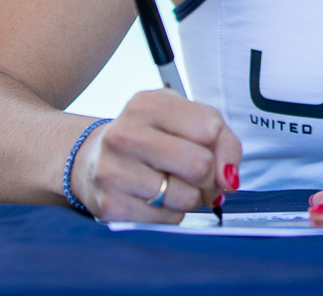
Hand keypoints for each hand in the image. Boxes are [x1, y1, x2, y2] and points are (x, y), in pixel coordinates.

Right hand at [70, 89, 241, 221]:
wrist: (93, 161)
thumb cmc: (150, 138)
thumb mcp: (183, 120)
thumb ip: (221, 139)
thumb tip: (229, 177)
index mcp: (148, 103)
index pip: (209, 128)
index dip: (221, 148)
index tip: (212, 154)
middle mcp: (125, 134)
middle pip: (199, 164)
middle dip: (209, 179)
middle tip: (199, 178)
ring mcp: (113, 171)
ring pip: (185, 197)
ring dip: (190, 198)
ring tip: (173, 186)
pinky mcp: (111, 205)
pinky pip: (167, 219)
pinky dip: (172, 214)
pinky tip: (156, 199)